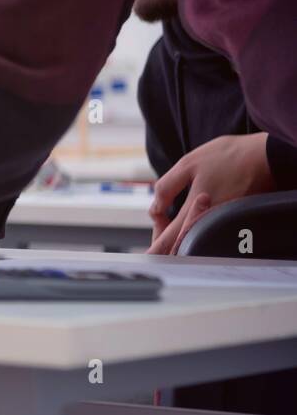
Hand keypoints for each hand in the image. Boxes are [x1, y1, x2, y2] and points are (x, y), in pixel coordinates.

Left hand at [147, 133, 273, 254]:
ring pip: (196, 238)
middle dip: (166, 238)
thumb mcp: (188, 165)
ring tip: (168, 217)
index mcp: (196, 211)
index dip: (157, 249)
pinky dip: (194, 227)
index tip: (147, 258)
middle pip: (183, 243)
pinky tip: (188, 215)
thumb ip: (166, 188)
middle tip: (159, 220)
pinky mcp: (232, 219)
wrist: (266, 156)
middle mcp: (211, 223)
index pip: (172, 239)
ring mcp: (223, 223)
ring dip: (179, 233)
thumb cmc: (228, 156)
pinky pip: (209, 231)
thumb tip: (155, 209)